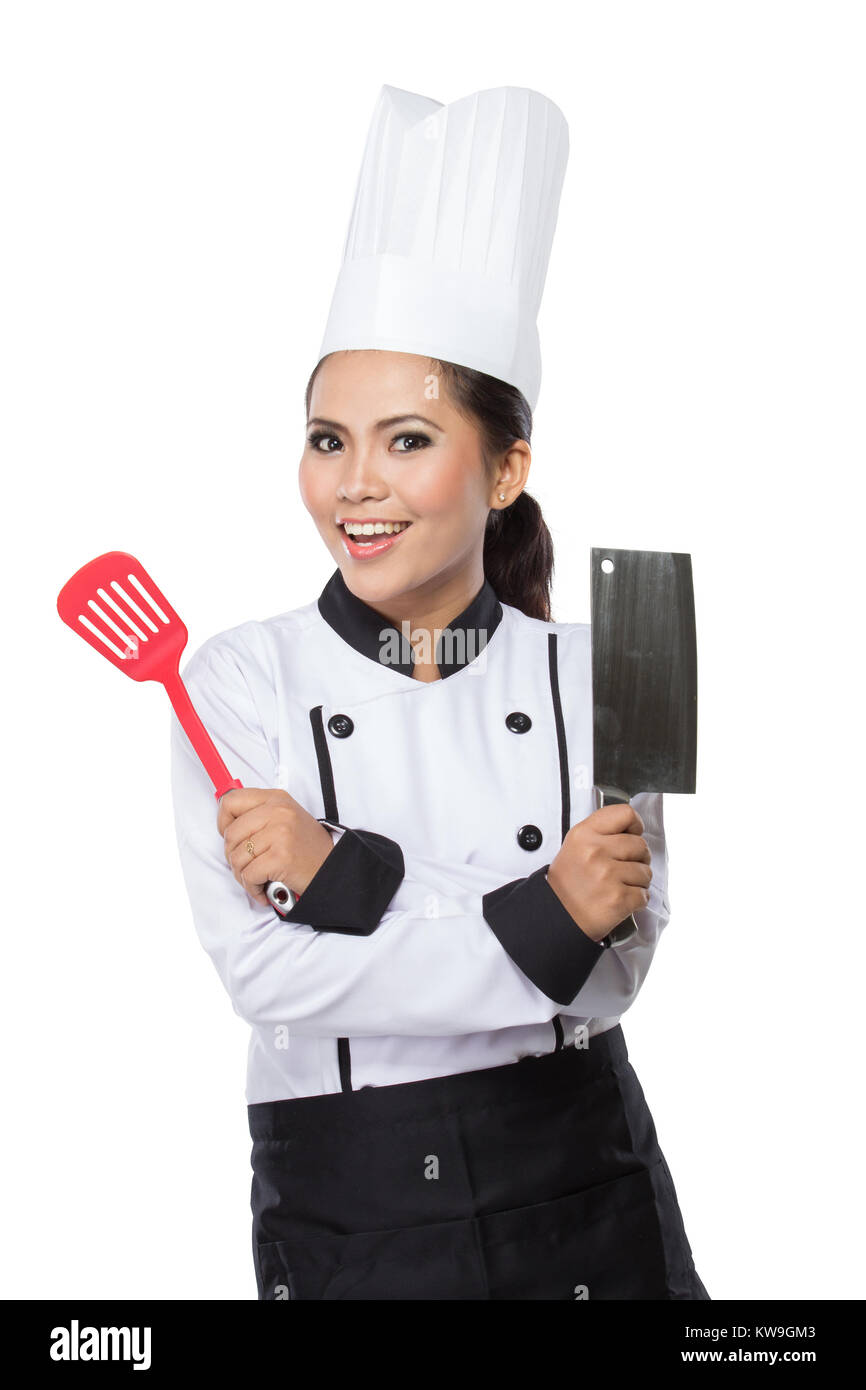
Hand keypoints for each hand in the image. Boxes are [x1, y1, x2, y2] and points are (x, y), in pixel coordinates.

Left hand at [217, 787, 335, 906]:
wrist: (333, 869)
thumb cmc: (307, 849)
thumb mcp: (285, 818)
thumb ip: (258, 815)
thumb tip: (226, 823)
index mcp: (276, 799)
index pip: (231, 801)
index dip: (224, 822)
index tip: (229, 836)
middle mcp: (278, 811)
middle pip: (231, 834)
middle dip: (233, 856)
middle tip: (246, 865)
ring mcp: (280, 833)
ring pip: (237, 857)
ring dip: (242, 875)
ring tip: (257, 879)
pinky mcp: (280, 857)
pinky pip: (248, 875)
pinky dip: (252, 888)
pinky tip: (263, 889)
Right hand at [545, 803, 651, 942]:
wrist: (558, 917)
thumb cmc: (568, 883)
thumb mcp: (575, 846)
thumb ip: (601, 833)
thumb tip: (633, 830)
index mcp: (584, 834)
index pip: (625, 813)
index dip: (635, 825)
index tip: (632, 835)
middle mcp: (595, 852)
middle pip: (641, 845)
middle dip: (639, 858)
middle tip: (625, 868)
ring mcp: (607, 876)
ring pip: (646, 872)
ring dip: (639, 882)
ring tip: (619, 886)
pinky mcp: (618, 899)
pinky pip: (644, 895)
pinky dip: (637, 900)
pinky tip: (621, 900)